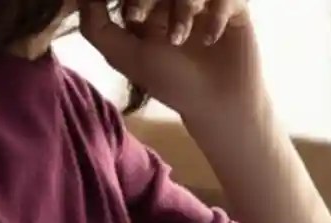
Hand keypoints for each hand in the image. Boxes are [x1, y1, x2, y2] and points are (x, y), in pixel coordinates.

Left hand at [79, 0, 263, 120]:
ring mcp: (206, 2)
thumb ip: (95, 25)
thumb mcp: (124, 55)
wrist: (218, 105)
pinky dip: (215, 14)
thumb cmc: (171, 82)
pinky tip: (210, 40)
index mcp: (149, 4)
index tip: (132, 18)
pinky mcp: (235, 9)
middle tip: (144, 20)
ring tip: (180, 38)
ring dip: (183, 6)